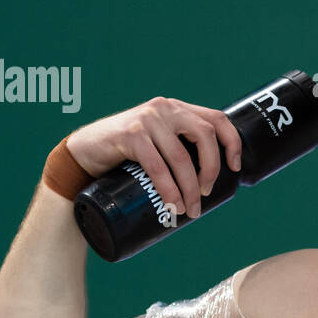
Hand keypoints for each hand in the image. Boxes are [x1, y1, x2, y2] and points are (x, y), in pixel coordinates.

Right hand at [65, 97, 243, 218]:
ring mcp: (148, 119)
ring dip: (189, 188)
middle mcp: (165, 108)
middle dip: (211, 169)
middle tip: (206, 194)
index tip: (235, 168)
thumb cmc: (124, 153)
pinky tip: (172, 204)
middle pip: (204, 136)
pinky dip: (168, 189)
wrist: (83, 151)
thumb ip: (177, 146)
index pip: (217, 118)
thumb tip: (209, 181)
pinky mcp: (130, 135)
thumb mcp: (156, 141)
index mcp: (177, 109)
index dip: (232, 142)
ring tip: (190, 209)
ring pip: (181, 157)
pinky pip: (157, 166)